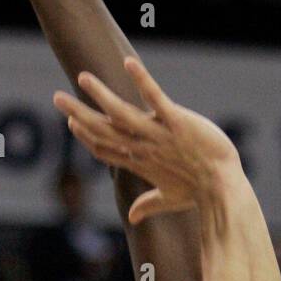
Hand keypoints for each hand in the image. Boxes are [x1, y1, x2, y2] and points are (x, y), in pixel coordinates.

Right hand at [54, 61, 241, 222]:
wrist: (224, 190)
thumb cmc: (200, 193)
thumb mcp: (170, 199)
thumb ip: (148, 205)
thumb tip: (132, 217)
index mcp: (140, 162)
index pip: (105, 149)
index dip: (87, 137)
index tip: (72, 123)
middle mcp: (143, 148)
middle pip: (104, 130)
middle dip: (79, 114)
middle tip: (56, 98)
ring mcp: (158, 134)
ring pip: (122, 113)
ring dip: (101, 95)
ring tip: (84, 77)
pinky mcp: (176, 122)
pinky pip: (155, 98)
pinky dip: (142, 80)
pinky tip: (128, 63)